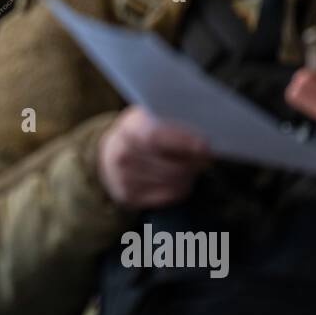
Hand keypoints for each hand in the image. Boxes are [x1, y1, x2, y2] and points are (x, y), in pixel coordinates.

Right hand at [92, 106, 211, 208]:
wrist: (109, 155)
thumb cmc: (140, 133)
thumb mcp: (149, 117)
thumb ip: (172, 121)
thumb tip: (202, 139)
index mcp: (128, 128)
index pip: (156, 137)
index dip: (182, 142)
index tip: (205, 146)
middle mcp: (122, 155)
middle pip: (170, 166)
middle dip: (194, 163)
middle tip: (206, 158)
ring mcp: (123, 178)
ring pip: (174, 182)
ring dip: (190, 175)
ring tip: (194, 165)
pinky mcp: (129, 197)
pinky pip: (169, 195)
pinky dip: (182, 187)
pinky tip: (182, 178)